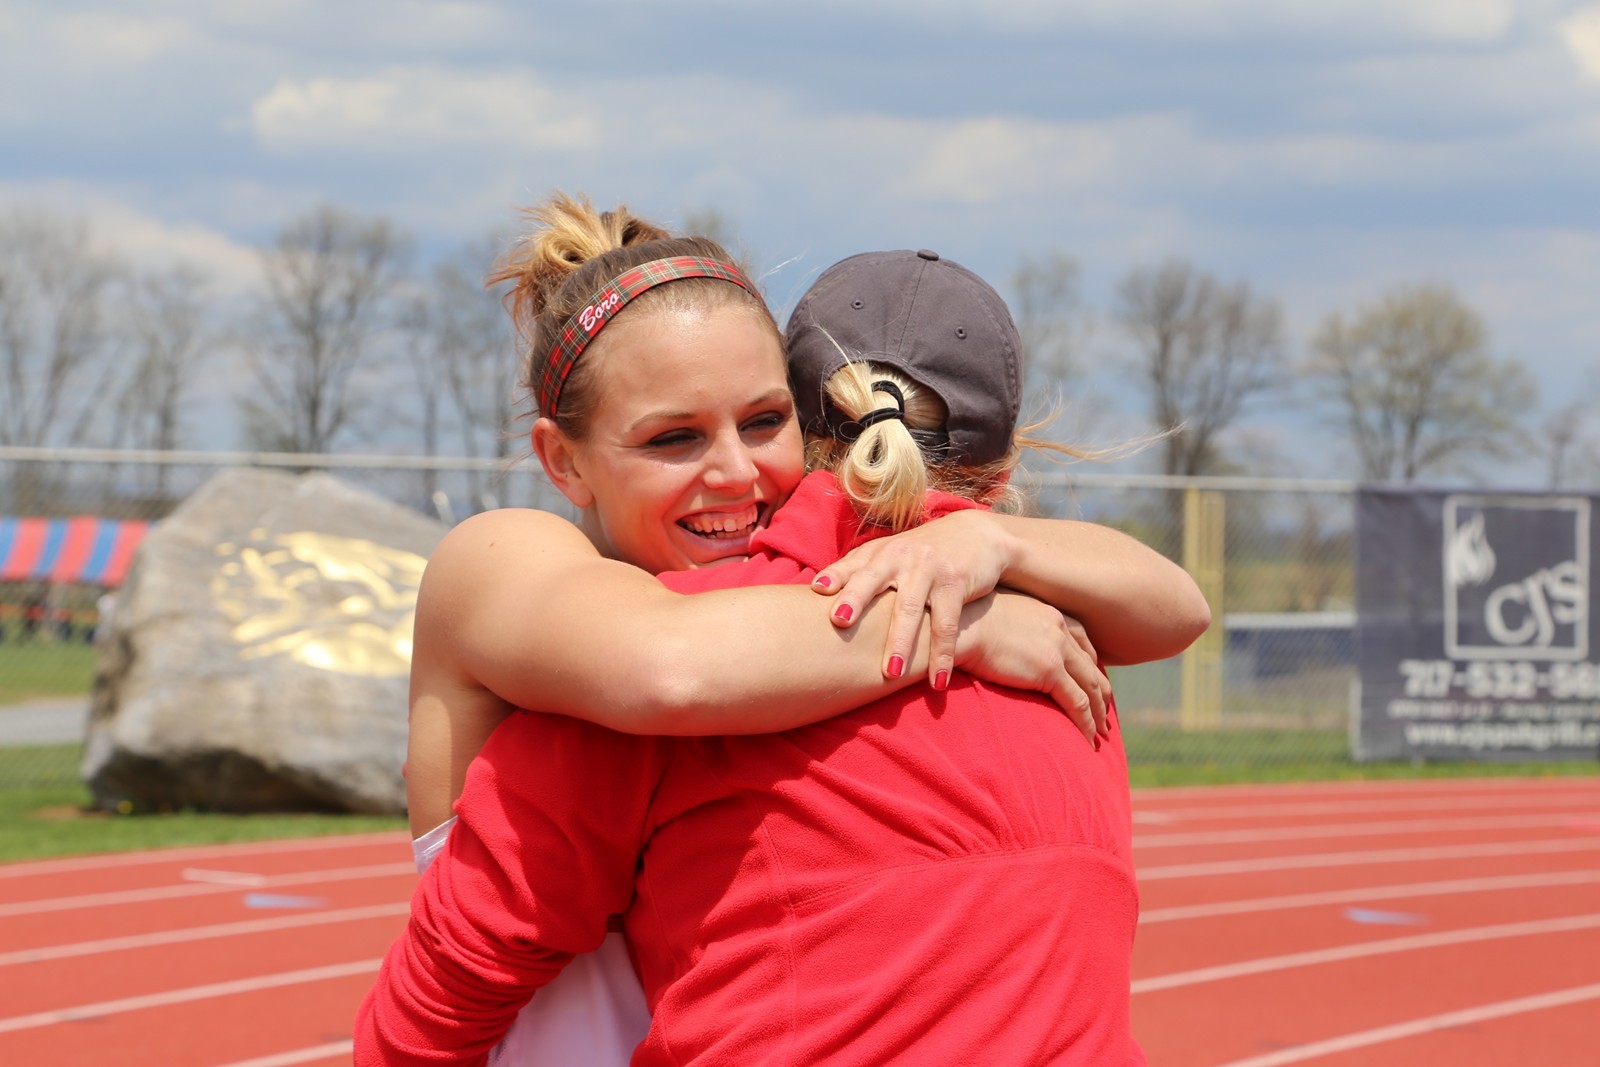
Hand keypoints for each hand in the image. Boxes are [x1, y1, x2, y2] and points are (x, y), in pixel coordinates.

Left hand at [812, 511, 1007, 687]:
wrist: (976, 535)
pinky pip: (947, 624)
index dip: (835, 575)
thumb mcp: (892, 554)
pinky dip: (943, 655)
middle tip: (839, 621)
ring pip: (911, 609)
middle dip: (856, 599)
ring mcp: (929, 569)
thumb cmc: (922, 553)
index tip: (817, 589)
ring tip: (891, 674)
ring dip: (901, 642)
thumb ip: (860, 570)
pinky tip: (938, 682)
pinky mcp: (956, 583)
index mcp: (880, 552)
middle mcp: (900, 556)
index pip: (853, 565)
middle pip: (874, 579)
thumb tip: (817, 592)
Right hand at [953, 593, 1109, 745]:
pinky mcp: (1049, 671)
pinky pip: (1077, 702)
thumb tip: (998, 644)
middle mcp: (1058, 628)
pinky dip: (1086, 723)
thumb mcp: (994, 618)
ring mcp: (1056, 649)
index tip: (1093, 679)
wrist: (958, 624)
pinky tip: (1089, 739)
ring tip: (1101, 733)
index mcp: (1047, 613)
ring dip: (1098, 712)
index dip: (1090, 663)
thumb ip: (1008, 631)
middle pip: (1091, 664)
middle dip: (1101, 690)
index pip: (1081, 640)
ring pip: (1090, 686)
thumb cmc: (962, 623)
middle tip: (1104, 711)